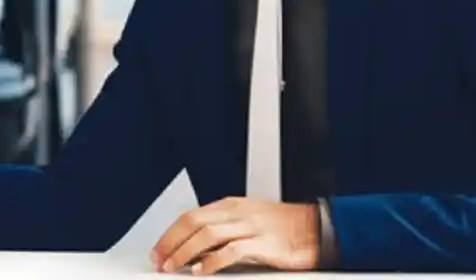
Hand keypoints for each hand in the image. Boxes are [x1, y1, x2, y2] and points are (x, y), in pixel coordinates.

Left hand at [150, 197, 319, 274]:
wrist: (317, 229)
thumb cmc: (282, 228)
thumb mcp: (247, 222)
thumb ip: (222, 231)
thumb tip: (193, 249)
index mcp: (230, 206)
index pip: (190, 216)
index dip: (170, 233)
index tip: (158, 250)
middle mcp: (237, 212)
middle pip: (193, 222)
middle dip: (171, 242)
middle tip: (159, 260)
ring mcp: (250, 226)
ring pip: (207, 234)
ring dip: (185, 252)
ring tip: (173, 266)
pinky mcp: (264, 244)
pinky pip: (232, 251)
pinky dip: (213, 261)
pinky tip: (202, 270)